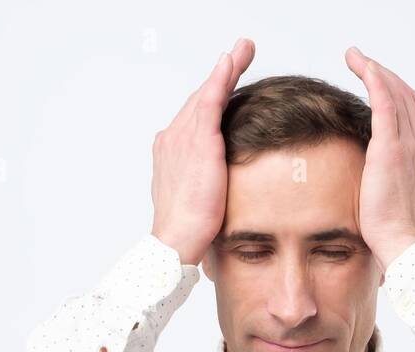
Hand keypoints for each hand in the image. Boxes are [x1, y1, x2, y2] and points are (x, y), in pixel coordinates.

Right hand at [150, 38, 255, 265]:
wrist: (176, 240)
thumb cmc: (187, 230)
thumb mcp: (197, 200)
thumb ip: (205, 185)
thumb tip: (218, 190)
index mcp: (170, 152)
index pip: (195, 118)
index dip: (210, 98)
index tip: (224, 84)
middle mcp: (172, 138)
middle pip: (200, 100)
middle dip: (220, 75)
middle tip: (239, 52)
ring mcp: (183, 137)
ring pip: (207, 94)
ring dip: (226, 68)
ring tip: (243, 48)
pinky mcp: (199, 141)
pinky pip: (211, 101)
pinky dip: (220, 79)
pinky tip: (231, 62)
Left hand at [344, 46, 414, 272]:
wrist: (404, 245)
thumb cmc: (397, 233)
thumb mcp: (401, 200)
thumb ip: (396, 182)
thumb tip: (380, 182)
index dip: (396, 92)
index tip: (377, 81)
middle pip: (407, 96)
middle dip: (385, 74)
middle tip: (362, 61)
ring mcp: (411, 145)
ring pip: (396, 93)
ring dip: (375, 69)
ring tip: (355, 57)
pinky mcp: (391, 148)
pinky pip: (385, 102)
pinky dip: (374, 78)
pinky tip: (360, 65)